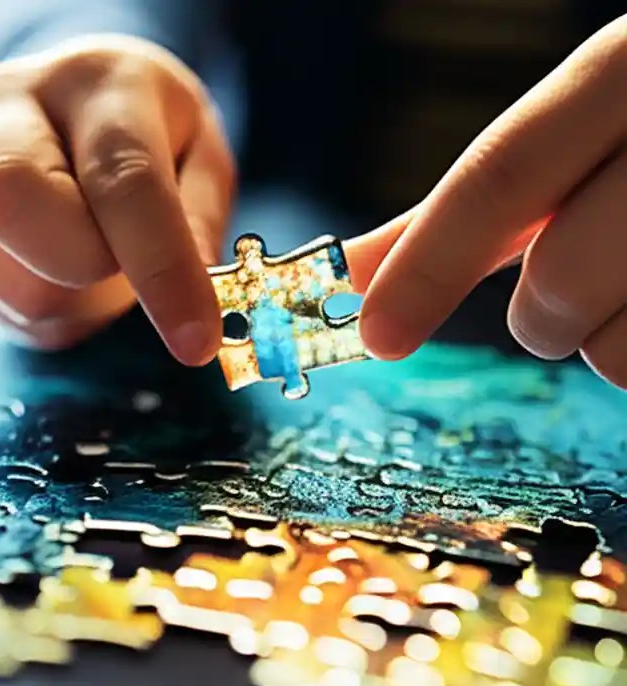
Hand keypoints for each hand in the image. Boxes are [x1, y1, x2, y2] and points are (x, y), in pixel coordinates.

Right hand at [0, 34, 233, 363]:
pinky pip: (1, 308)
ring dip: (74, 299)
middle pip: (14, 205)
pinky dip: (49, 310)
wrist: (63, 100)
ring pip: (12, 284)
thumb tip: (198, 293)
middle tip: (120, 261)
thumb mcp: (199, 148)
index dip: (160, 266)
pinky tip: (60, 265)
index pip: (122, 179)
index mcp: (92, 85)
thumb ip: (198, 215)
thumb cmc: (144, 128)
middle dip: (82, 266)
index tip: (196, 342)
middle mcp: (4, 116)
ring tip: (94, 252)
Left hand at [356, 16, 626, 388]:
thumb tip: (349, 276)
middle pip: (559, 285)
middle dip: (541, 316)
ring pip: (623, 353)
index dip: (426, 265)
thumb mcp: (576, 140)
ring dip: (615, 340)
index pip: (502, 174)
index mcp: (626, 69)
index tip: (374, 336)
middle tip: (578, 284)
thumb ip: (466, 210)